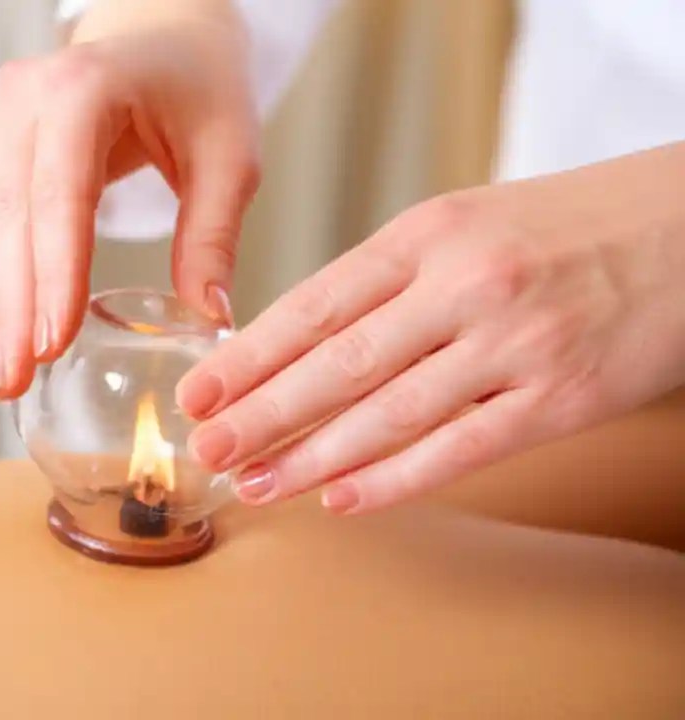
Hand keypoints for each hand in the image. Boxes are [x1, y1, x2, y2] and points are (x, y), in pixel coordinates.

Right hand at [0, 0, 260, 399]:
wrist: (159, 34)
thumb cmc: (200, 87)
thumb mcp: (230, 153)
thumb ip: (214, 234)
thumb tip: (210, 318)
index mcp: (85, 87)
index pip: (60, 191)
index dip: (53, 272)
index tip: (50, 342)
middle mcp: (25, 100)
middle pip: (7, 217)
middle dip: (5, 309)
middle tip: (7, 381)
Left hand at [177, 143, 684, 513]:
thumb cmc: (562, 227)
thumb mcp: (463, 225)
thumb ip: (387, 280)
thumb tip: (297, 345)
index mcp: (428, 234)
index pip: (315, 303)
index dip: (249, 356)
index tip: (199, 391)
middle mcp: (464, 286)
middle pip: (338, 364)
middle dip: (262, 413)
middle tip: (207, 449)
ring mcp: (513, 344)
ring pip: (388, 414)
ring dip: (312, 457)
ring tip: (255, 483)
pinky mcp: (560, 398)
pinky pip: (460, 449)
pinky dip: (394, 479)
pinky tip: (341, 498)